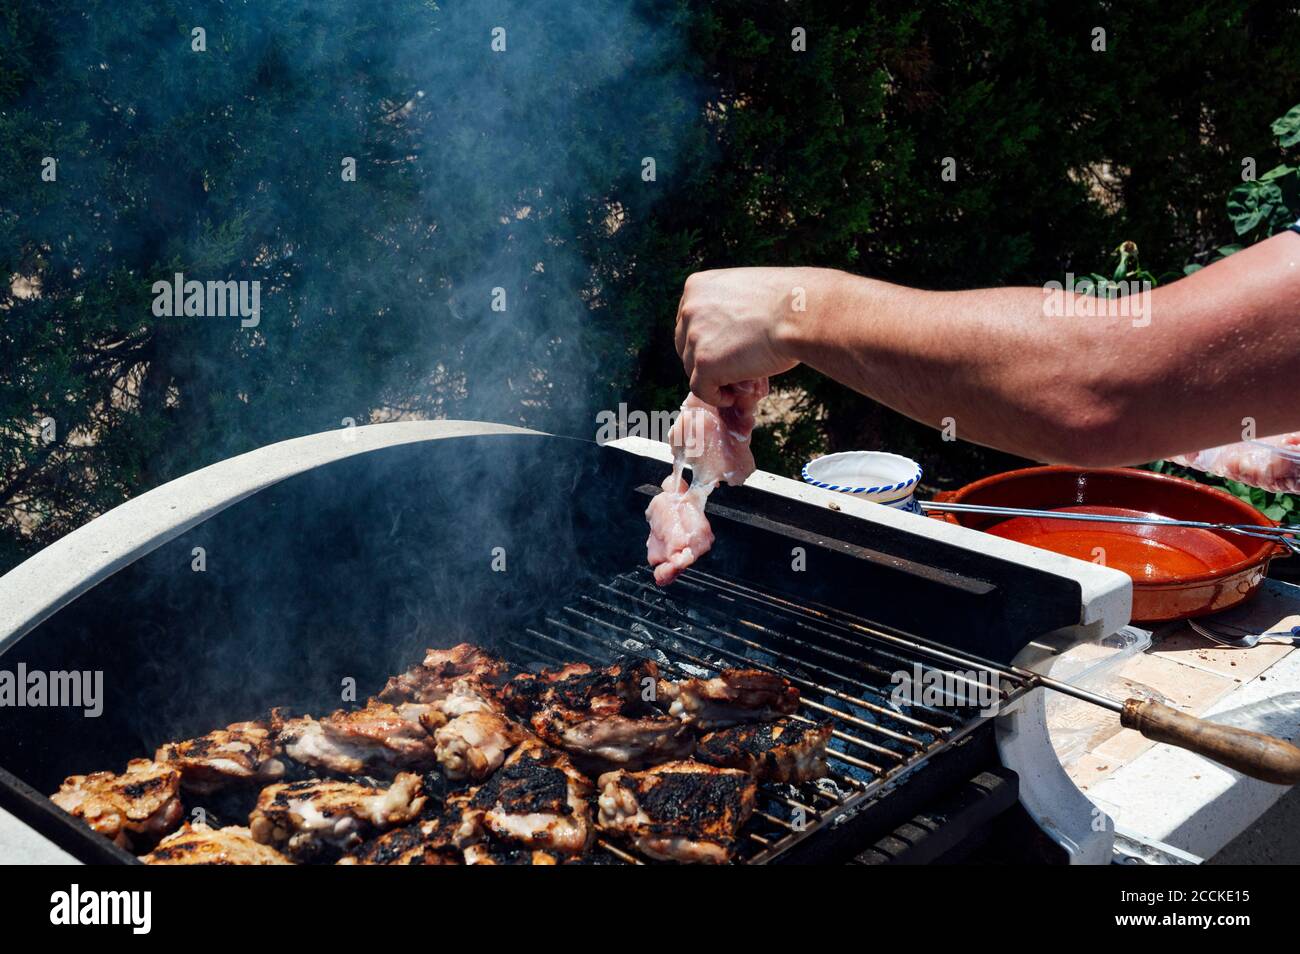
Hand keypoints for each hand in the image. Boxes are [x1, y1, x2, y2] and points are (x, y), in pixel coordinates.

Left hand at [675, 267, 827, 405]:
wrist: (802, 312)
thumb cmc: (788, 302)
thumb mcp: (747, 292)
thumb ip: (727, 308)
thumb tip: (723, 333)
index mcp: (697, 286)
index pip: (688, 322)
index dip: (706, 340)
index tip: (725, 350)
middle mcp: (689, 308)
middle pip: (686, 346)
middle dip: (707, 360)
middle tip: (734, 367)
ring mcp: (695, 336)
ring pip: (693, 368)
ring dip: (714, 378)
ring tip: (741, 380)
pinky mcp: (704, 362)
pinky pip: (701, 389)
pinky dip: (715, 396)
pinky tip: (733, 396)